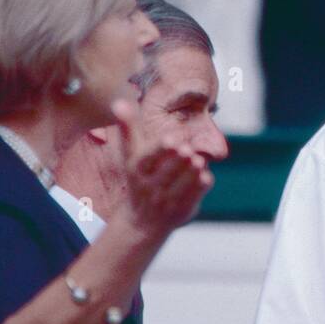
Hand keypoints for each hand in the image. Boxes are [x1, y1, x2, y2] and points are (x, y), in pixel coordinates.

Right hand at [114, 98, 212, 233]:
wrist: (141, 222)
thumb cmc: (138, 179)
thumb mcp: (130, 155)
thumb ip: (128, 129)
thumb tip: (119, 101)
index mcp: (137, 169)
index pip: (148, 157)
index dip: (160, 149)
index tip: (171, 139)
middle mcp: (150, 186)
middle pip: (167, 170)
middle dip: (178, 159)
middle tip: (187, 149)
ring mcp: (167, 199)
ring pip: (182, 182)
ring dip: (191, 171)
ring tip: (197, 160)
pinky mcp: (183, 209)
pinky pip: (195, 195)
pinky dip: (200, 185)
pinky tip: (204, 175)